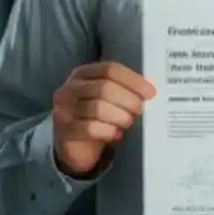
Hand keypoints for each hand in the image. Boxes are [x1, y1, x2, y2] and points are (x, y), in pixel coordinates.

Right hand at [52, 61, 155, 177]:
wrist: (74, 145)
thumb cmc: (95, 117)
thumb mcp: (107, 98)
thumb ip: (123, 90)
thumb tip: (148, 91)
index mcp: (83, 74)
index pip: (110, 69)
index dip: (133, 80)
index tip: (150, 92)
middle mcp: (70, 88)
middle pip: (104, 87)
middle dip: (128, 99)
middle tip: (140, 110)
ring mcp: (63, 109)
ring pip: (98, 108)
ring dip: (120, 116)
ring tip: (127, 122)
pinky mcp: (64, 131)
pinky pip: (90, 128)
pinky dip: (108, 131)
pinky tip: (115, 134)